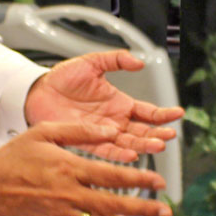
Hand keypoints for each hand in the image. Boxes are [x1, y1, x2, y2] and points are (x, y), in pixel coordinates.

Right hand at [0, 122, 171, 215]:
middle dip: (145, 208)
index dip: (139, 179)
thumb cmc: (11, 159)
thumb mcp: (42, 133)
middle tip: (164, 210)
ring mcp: (63, 213)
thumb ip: (77, 130)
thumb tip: (107, 130)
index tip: (157, 181)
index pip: (114, 176)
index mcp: (68, 167)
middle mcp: (69, 193)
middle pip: (117, 204)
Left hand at [24, 50, 182, 161]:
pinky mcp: (86, 141)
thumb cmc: (63, 77)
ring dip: (143, 146)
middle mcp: (115, 120)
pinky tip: (131, 154)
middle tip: (168, 135)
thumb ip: (115, 60)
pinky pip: (106, 151)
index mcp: (120, 103)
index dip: (163, 114)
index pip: (148, 112)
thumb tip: (139, 62)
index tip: (177, 114)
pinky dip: (119, 154)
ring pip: (129, 143)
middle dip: (157, 134)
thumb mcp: (91, 63)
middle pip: (143, 131)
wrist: (38, 90)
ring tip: (156, 146)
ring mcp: (102, 132)